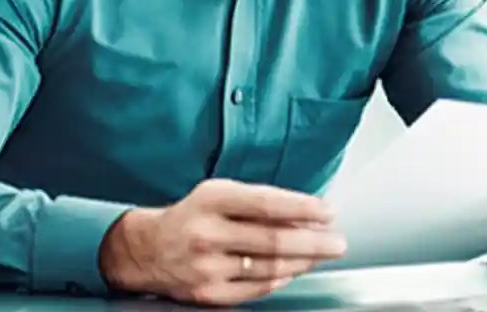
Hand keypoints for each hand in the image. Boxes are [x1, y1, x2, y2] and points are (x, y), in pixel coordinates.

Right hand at [99, 178, 346, 305]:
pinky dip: (282, 279)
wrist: (148, 249)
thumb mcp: (220, 193)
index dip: (303, 208)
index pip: (267, 204)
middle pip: (273, 240)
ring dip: (303, 262)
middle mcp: (207, 233)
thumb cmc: (193, 215)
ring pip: (269, 268)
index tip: (328, 212)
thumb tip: (307, 211)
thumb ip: (259, 200)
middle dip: (314, 242)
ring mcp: (207, 267)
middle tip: (338, 242)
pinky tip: (294, 269)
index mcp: (212, 200)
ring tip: (321, 254)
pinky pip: (257, 288)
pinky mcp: (209, 293)